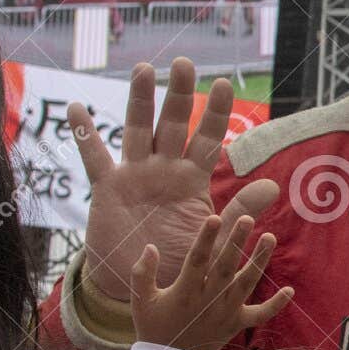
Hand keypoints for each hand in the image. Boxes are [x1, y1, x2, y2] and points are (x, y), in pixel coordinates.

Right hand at [74, 58, 279, 300]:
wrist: (150, 286)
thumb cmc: (185, 259)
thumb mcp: (215, 235)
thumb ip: (239, 211)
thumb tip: (273, 187)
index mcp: (193, 179)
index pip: (208, 139)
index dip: (215, 112)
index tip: (224, 84)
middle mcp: (165, 170)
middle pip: (173, 124)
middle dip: (179, 95)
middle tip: (184, 63)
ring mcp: (135, 175)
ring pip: (138, 130)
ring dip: (139, 100)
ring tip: (144, 69)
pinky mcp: (108, 189)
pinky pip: (94, 158)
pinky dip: (84, 134)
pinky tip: (76, 108)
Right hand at [130, 212, 293, 349]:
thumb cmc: (154, 325)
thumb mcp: (141, 300)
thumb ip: (143, 273)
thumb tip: (150, 247)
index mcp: (184, 292)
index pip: (197, 259)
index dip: (206, 238)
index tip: (215, 218)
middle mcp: (208, 301)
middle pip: (226, 267)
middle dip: (237, 242)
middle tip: (247, 218)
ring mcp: (226, 313)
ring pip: (246, 284)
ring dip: (259, 261)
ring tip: (270, 237)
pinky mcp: (237, 324)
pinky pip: (260, 315)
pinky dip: (276, 305)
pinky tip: (290, 290)